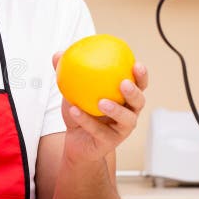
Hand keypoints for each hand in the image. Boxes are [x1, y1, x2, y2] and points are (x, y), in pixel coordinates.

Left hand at [52, 52, 147, 166]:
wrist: (75, 141)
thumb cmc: (80, 112)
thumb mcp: (73, 92)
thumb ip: (68, 74)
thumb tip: (58, 55)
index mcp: (124, 98)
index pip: (139, 85)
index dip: (141, 75)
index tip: (136, 64)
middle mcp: (128, 113)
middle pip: (139, 102)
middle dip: (134, 92)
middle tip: (124, 83)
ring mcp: (121, 130)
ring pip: (126, 120)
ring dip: (116, 110)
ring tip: (102, 102)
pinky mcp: (110, 142)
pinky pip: (98, 131)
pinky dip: (86, 120)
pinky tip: (75, 110)